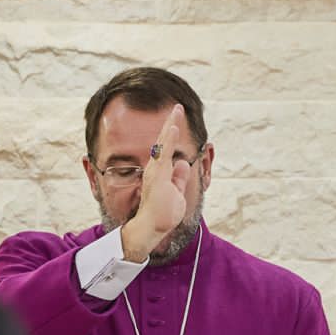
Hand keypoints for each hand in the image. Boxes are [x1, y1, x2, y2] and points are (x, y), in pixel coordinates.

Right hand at [120, 104, 193, 262]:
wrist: (152, 227)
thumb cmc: (163, 213)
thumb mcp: (176, 192)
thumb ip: (178, 178)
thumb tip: (182, 162)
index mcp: (160, 171)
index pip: (166, 148)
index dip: (171, 133)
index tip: (177, 118)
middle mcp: (155, 168)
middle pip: (163, 141)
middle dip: (170, 123)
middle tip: (178, 107)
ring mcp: (155, 172)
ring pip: (162, 144)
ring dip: (169, 126)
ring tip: (176, 110)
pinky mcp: (158, 177)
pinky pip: (163, 154)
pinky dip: (167, 140)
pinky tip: (172, 127)